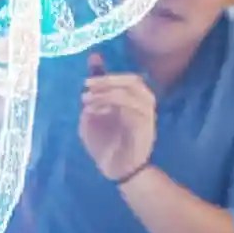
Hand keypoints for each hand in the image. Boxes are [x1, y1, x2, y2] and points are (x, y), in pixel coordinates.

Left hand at [79, 55, 156, 180]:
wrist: (117, 171)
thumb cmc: (105, 143)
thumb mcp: (92, 114)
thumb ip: (94, 90)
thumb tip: (93, 60)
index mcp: (134, 100)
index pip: (127, 78)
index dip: (108, 73)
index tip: (88, 74)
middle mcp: (144, 104)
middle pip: (133, 81)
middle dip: (108, 79)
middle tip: (87, 84)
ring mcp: (147, 116)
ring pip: (133, 93)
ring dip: (107, 92)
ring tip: (86, 99)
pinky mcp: (145, 128)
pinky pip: (133, 110)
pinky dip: (112, 106)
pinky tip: (95, 111)